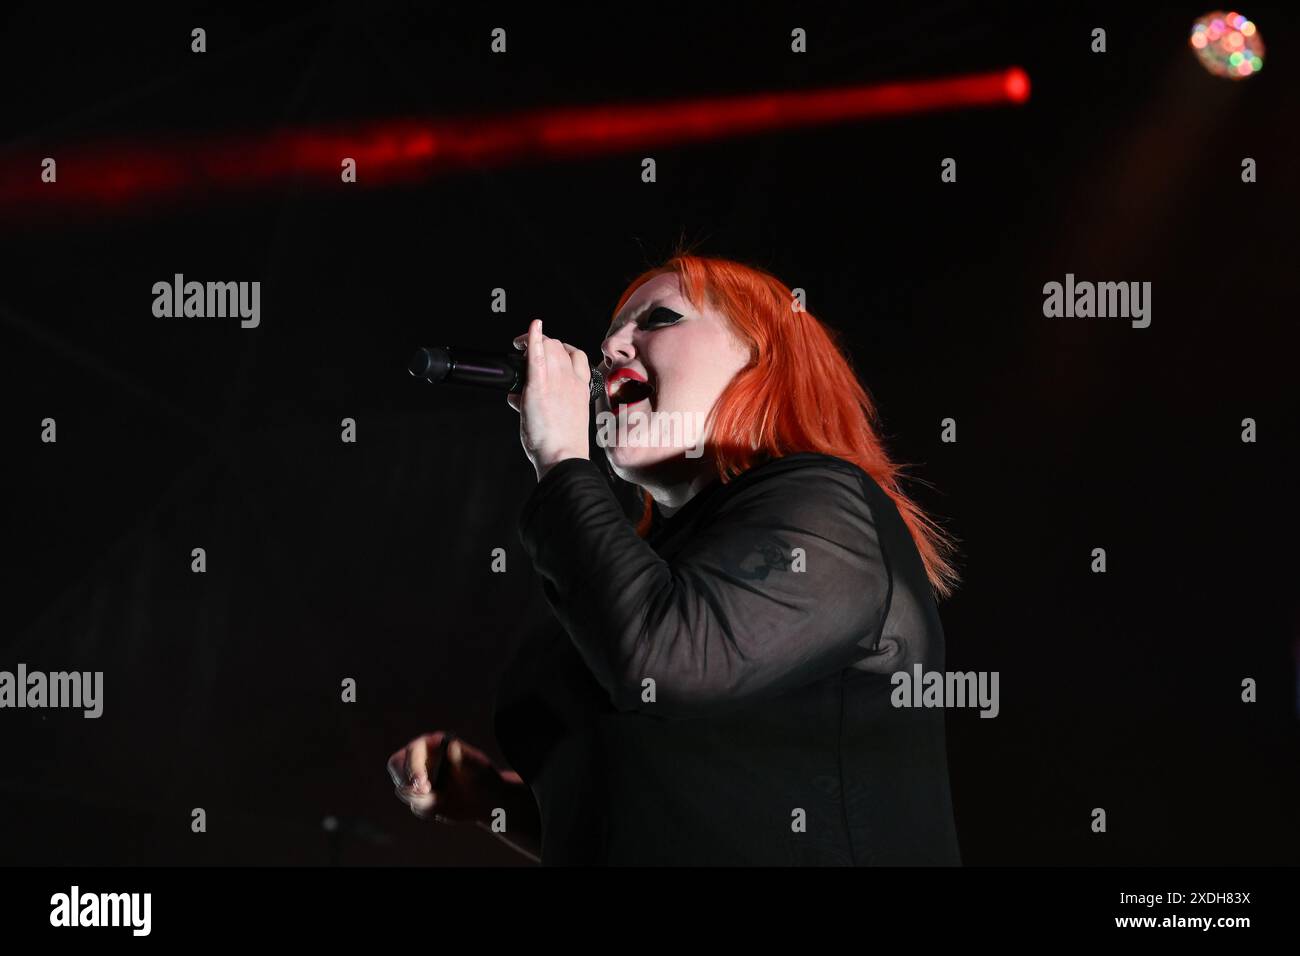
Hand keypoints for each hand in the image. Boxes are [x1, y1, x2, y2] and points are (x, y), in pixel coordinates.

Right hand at [386, 731, 517, 825]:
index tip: (422, 784)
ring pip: (403, 788)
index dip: (413, 766)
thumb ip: (465, 758)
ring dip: (420, 799)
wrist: (485, 800)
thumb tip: (453, 748)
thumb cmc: (483, 777)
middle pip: (397, 765)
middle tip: (426, 794)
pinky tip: (442, 805)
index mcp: (433, 744)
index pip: (413, 751)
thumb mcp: (478, 767)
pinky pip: (413, 804)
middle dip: (407, 782)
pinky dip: (426, 809)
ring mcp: (418, 776)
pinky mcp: (419, 795)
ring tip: (442, 800)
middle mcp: (422, 757)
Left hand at [505, 318, 591, 481]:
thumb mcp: (564, 418)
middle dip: (543, 344)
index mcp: (581, 387)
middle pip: (560, 347)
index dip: (562, 349)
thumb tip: (517, 397)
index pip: (576, 356)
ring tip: (520, 346)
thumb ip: (545, 403)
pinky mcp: (539, 386)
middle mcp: (572, 380)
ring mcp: (556, 381)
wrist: (564, 455)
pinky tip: (531, 328)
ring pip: (549, 347)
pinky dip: (532, 337)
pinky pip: (537, 355)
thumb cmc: (564, 444)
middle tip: (526, 349)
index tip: (550, 349)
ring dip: (533, 343)